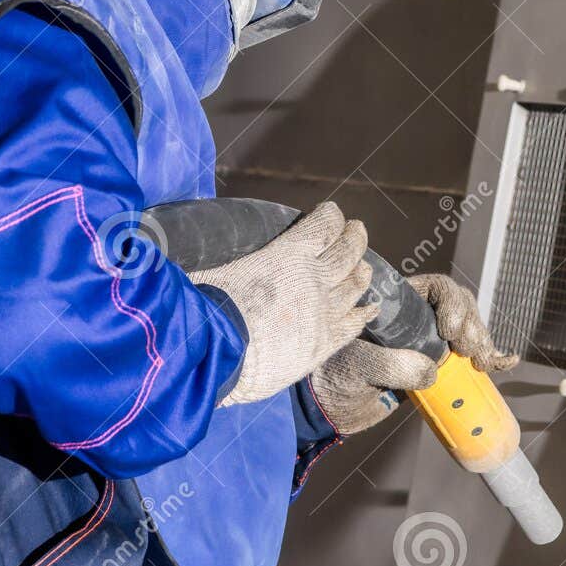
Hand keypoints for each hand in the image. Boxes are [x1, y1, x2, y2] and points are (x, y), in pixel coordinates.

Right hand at [190, 202, 375, 405]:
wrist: (215, 352)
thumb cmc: (205, 304)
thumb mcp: (213, 263)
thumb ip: (220, 251)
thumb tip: (194, 235)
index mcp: (288, 254)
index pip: (323, 227)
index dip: (331, 217)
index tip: (333, 213)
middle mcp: (314, 278)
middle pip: (348, 252)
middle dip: (355, 238)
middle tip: (357, 231)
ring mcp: (323, 312)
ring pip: (355, 286)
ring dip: (362, 272)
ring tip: (364, 267)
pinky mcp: (323, 344)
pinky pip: (354, 324)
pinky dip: (365, 312)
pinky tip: (371, 307)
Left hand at [310, 273, 515, 435]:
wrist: (330, 408)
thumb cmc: (334, 376)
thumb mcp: (356, 365)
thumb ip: (391, 364)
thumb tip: (432, 371)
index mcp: (395, 303)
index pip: (436, 288)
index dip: (452, 303)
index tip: (450, 329)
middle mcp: (416, 318)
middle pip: (460, 307)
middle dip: (472, 324)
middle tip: (469, 350)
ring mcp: (429, 343)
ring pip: (469, 331)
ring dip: (482, 342)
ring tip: (482, 362)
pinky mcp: (437, 367)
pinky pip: (469, 358)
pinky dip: (492, 357)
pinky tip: (505, 362)